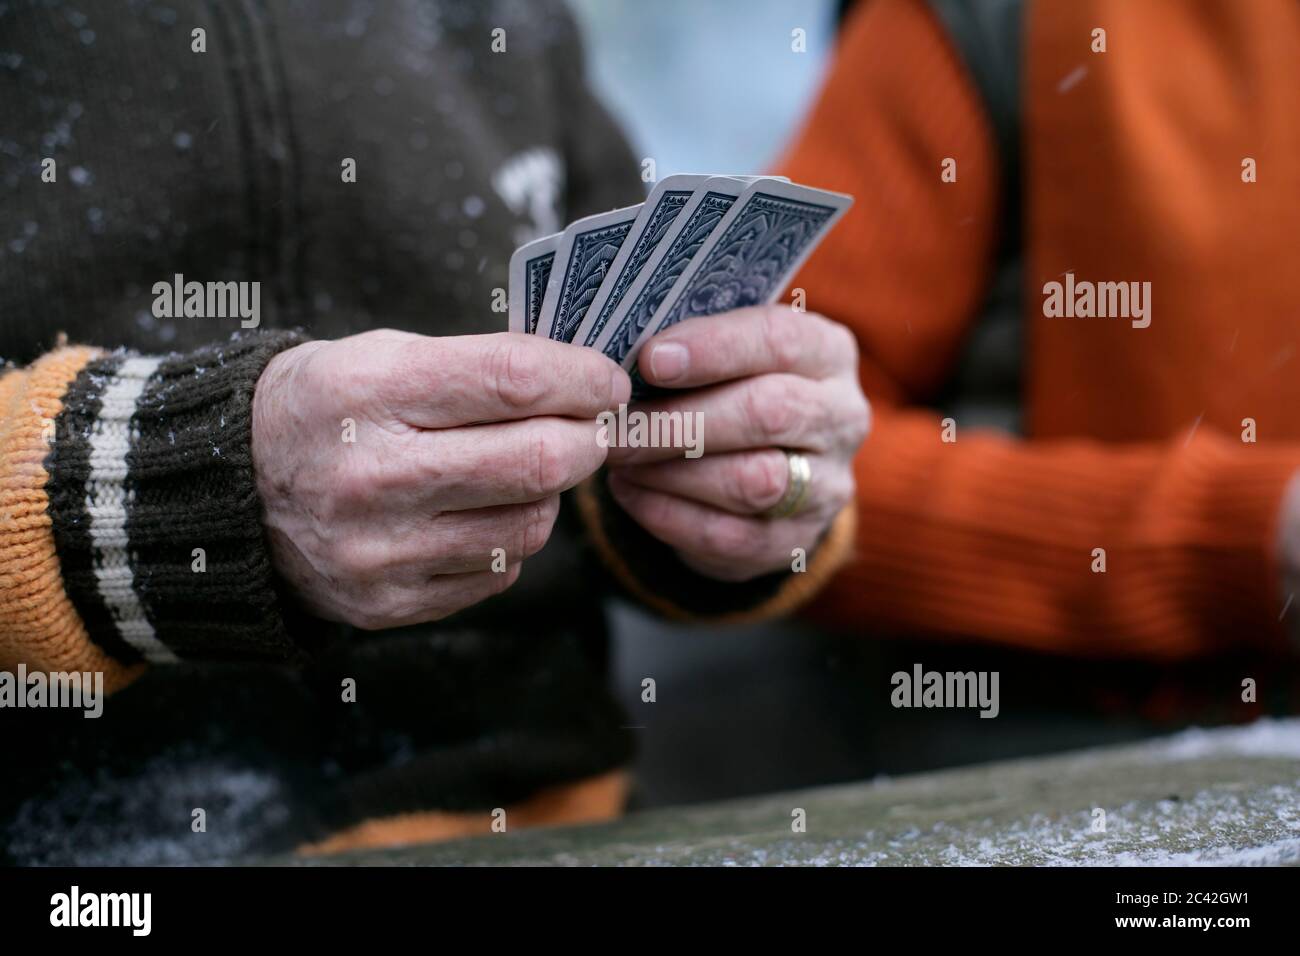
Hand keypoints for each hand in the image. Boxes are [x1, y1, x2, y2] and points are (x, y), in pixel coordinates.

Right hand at [252, 329, 627, 628]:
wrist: (232, 492)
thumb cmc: (327, 409)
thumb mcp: (380, 355)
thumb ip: (479, 365)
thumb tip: (585, 380)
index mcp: (367, 393)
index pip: (513, 380)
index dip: (582, 377)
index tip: (608, 379)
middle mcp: (372, 477)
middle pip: (540, 461)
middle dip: (590, 438)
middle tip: (595, 425)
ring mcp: (381, 550)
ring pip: (531, 525)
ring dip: (551, 493)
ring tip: (527, 467)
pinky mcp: (391, 602)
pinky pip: (499, 571)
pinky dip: (510, 538)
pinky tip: (481, 511)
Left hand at [605, 305, 868, 581]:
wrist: (767, 470)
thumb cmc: (733, 389)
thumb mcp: (729, 355)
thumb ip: (695, 346)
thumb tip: (624, 353)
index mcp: (828, 353)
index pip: (780, 340)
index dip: (713, 349)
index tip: (651, 359)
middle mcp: (841, 418)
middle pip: (767, 414)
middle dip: (681, 418)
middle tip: (618, 423)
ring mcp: (827, 486)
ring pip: (751, 481)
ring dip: (671, 470)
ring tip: (618, 455)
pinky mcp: (795, 540)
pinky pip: (728, 534)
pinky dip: (667, 513)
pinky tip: (629, 491)